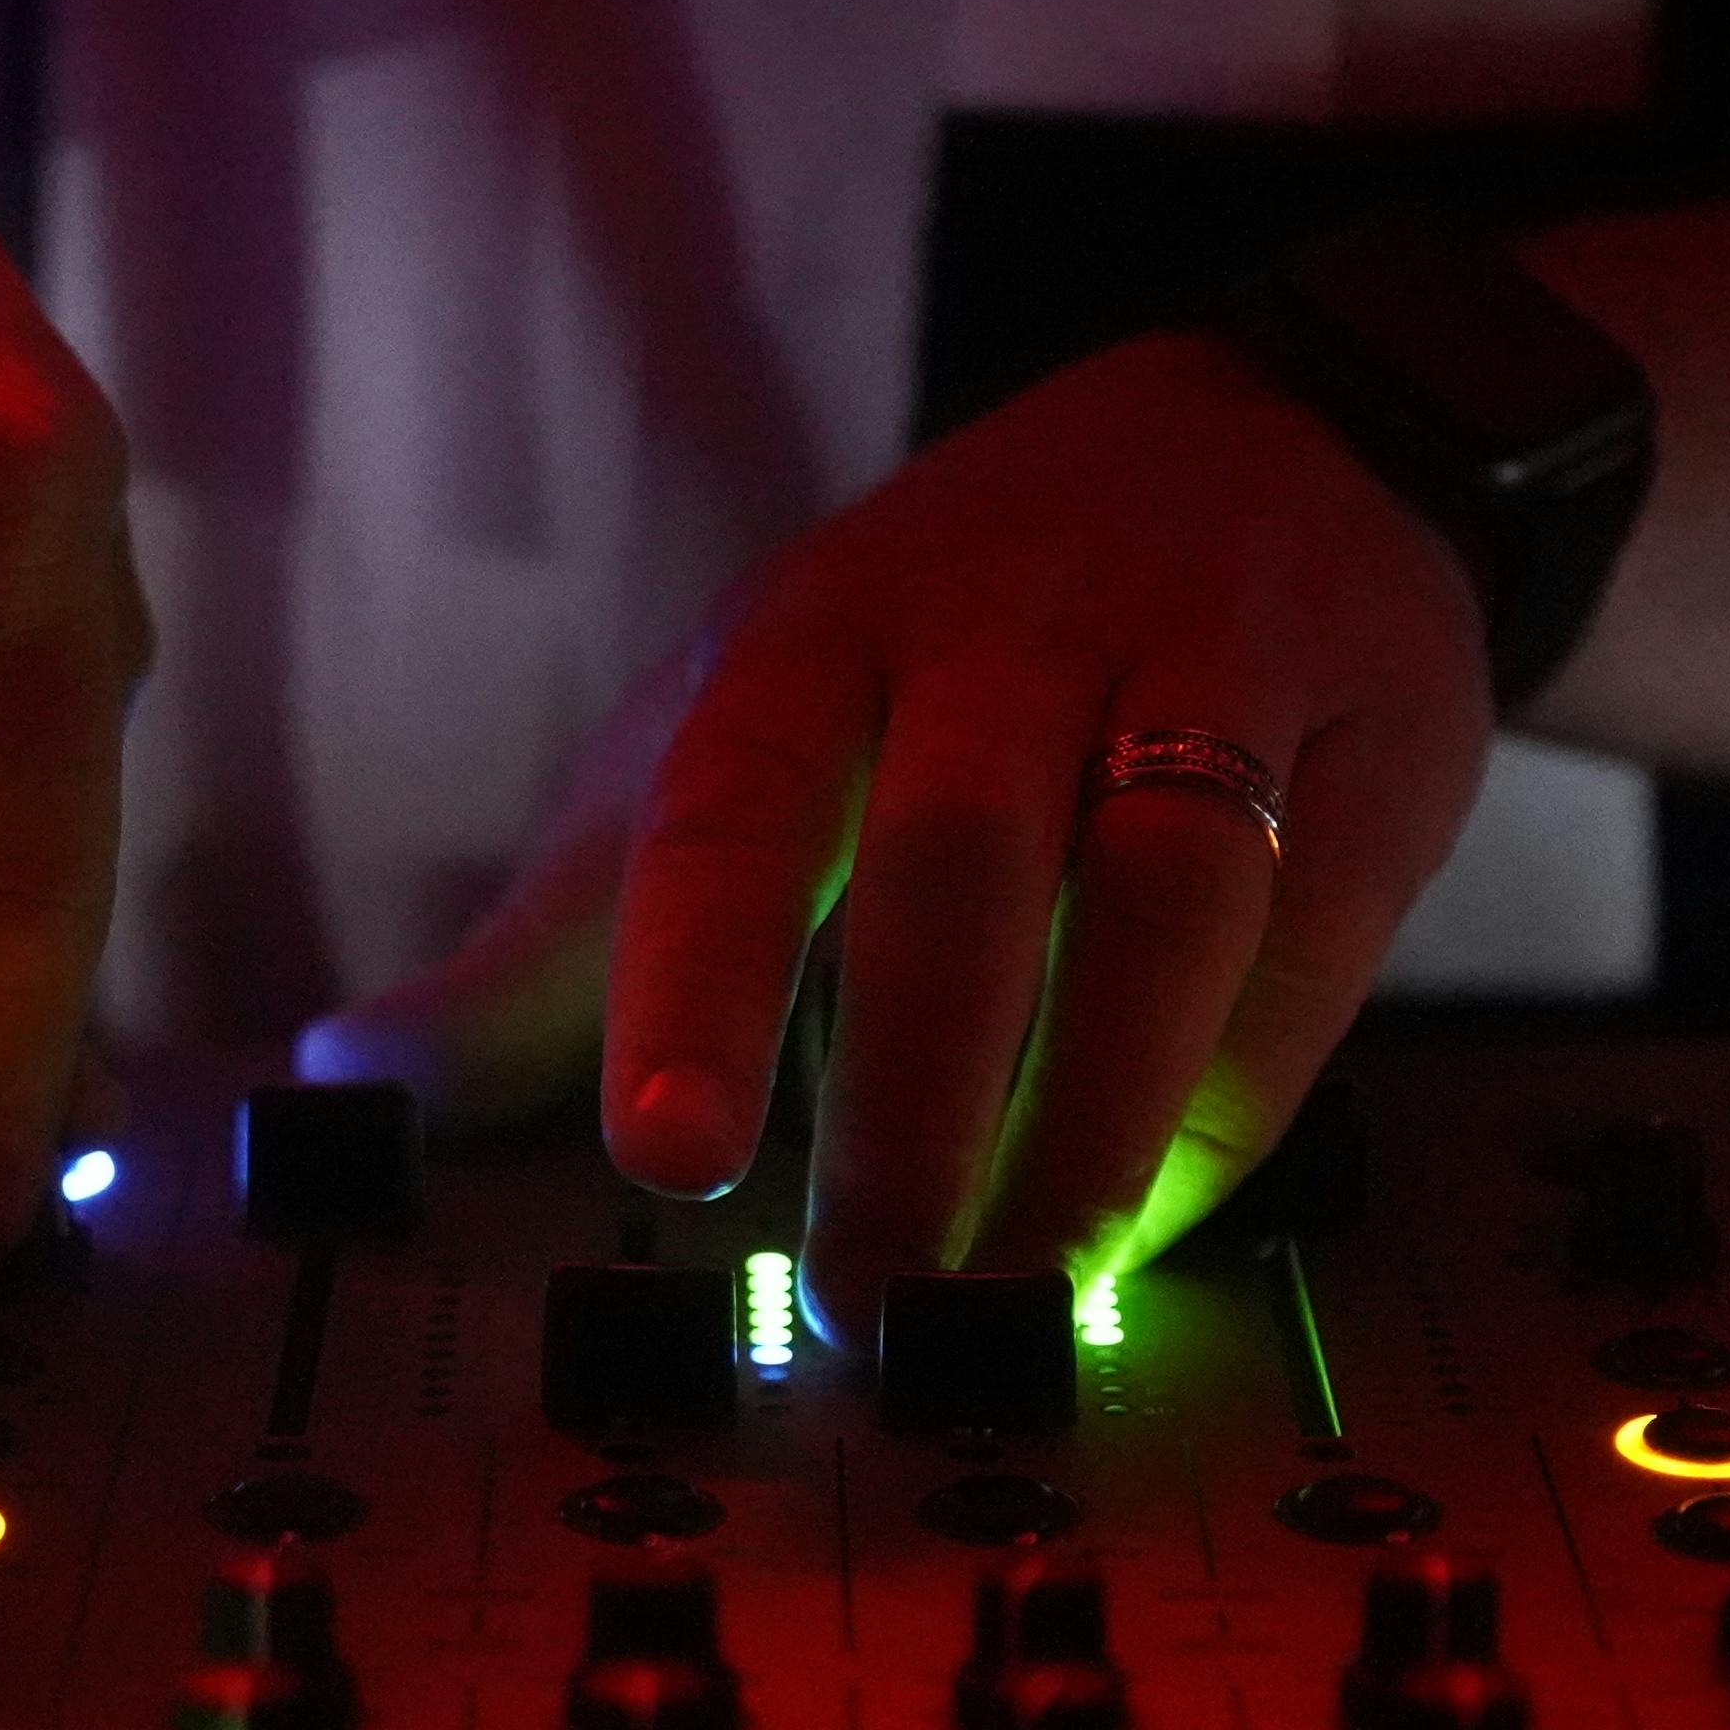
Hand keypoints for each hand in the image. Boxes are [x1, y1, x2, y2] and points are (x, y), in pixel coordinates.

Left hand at [309, 331, 1491, 1334]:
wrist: (1290, 432)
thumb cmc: (950, 636)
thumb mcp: (743, 727)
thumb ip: (568, 928)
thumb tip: (352, 1072)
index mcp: (819, 635)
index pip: (738, 803)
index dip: (698, 986)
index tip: (670, 1161)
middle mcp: (1013, 633)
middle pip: (962, 864)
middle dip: (912, 1104)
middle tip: (866, 1297)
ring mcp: (1213, 671)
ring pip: (1166, 899)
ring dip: (1090, 1124)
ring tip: (1020, 1292)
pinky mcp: (1377, 741)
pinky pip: (1309, 944)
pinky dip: (1230, 1104)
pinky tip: (1153, 1220)